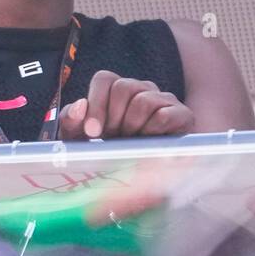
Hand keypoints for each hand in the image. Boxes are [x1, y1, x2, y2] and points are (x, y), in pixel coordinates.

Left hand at [57, 70, 193, 139]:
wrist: (139, 176)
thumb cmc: (107, 151)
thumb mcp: (80, 139)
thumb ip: (72, 120)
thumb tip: (80, 104)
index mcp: (116, 90)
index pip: (104, 79)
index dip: (96, 104)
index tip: (92, 132)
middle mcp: (141, 89)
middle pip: (124, 87)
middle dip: (114, 118)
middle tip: (114, 138)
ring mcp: (164, 99)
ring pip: (143, 101)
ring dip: (132, 127)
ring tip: (132, 141)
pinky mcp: (182, 115)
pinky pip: (163, 115)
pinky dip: (152, 133)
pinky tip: (149, 144)